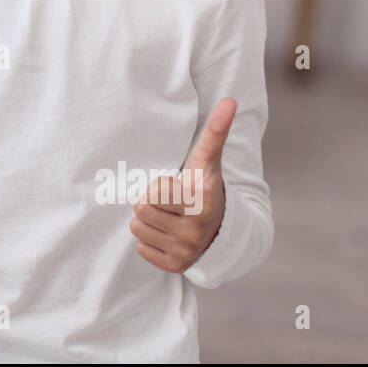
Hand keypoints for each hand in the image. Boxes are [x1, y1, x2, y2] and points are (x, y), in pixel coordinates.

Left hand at [131, 98, 235, 273]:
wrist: (222, 228)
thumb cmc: (203, 187)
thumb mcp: (206, 161)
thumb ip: (216, 131)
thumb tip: (230, 99)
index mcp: (201, 201)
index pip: (152, 192)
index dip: (160, 186)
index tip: (178, 188)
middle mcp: (195, 230)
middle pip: (140, 210)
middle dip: (151, 203)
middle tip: (170, 204)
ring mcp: (186, 251)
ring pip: (137, 229)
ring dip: (148, 221)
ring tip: (169, 217)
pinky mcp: (176, 267)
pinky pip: (141, 248)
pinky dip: (150, 240)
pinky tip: (168, 234)